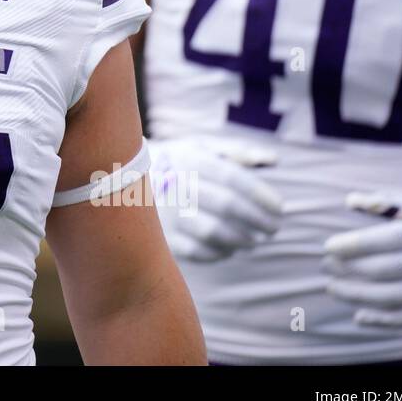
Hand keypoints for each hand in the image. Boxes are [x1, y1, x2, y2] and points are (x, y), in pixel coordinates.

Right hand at [149, 138, 283, 261]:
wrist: (122, 182)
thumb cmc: (176, 163)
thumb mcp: (200, 148)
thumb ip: (237, 153)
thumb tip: (273, 160)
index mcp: (187, 158)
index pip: (230, 177)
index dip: (260, 194)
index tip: (280, 208)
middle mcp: (173, 183)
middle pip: (225, 205)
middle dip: (257, 219)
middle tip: (273, 227)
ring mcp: (165, 213)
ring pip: (213, 232)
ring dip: (242, 239)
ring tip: (254, 239)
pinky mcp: (161, 238)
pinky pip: (198, 252)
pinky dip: (221, 252)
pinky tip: (231, 247)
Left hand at [324, 191, 401, 327]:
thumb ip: (384, 201)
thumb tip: (349, 200)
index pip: (385, 241)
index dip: (354, 245)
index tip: (328, 246)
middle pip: (383, 270)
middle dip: (348, 269)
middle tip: (324, 265)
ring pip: (391, 297)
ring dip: (357, 295)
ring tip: (331, 287)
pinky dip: (382, 321)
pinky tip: (357, 316)